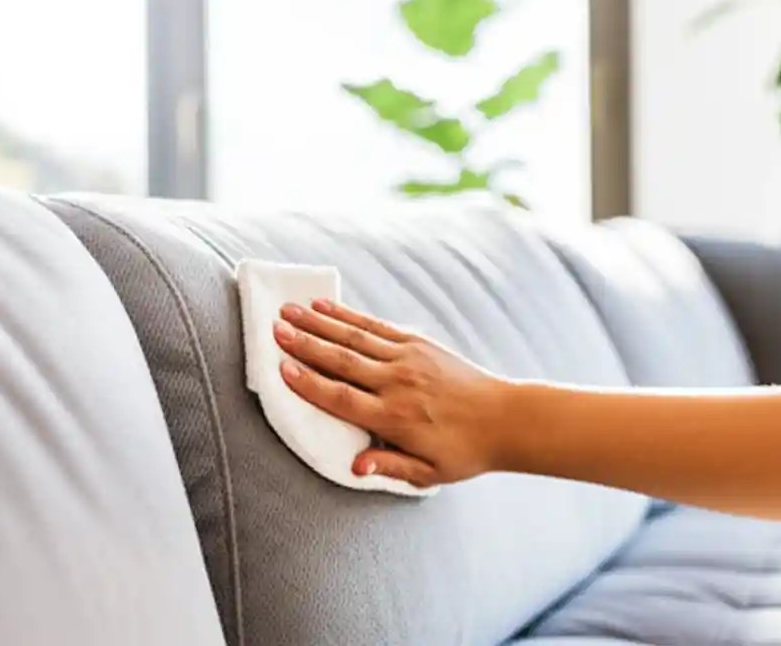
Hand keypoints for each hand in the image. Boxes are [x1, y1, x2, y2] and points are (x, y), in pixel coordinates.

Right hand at [273, 299, 511, 487]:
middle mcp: (398, 383)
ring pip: (354, 337)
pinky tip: (324, 307)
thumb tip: (355, 466)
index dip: (309, 384)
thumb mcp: (428, 473)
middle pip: (342, 361)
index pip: (342, 398)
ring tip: (289, 311)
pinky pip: (376, 326)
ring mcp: (408, 359)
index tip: (282, 369)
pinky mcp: (418, 343)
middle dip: (305, 344)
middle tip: (274, 330)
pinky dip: (348, 316)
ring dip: (319, 323)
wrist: (506, 418)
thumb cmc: (464, 451)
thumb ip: (389, 466)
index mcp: (395, 418)